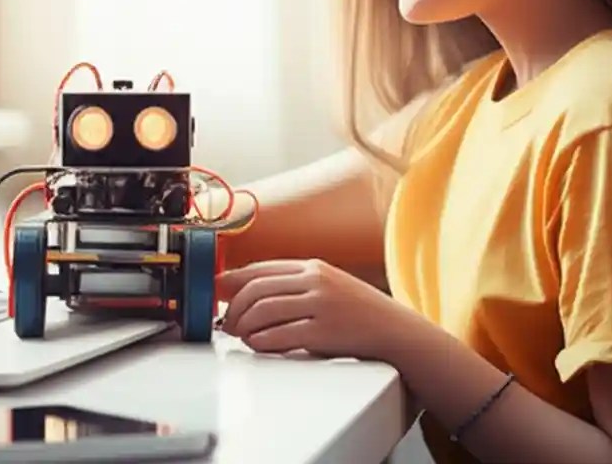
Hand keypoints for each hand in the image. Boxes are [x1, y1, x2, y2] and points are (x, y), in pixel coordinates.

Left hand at [214, 259, 416, 360]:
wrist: (396, 332)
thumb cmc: (360, 313)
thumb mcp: (329, 285)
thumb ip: (294, 285)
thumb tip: (251, 292)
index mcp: (313, 267)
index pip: (260, 269)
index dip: (232, 281)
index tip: (215, 291)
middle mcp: (315, 281)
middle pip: (256, 289)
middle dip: (234, 307)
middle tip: (226, 322)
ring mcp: (321, 305)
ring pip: (264, 310)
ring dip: (244, 325)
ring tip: (240, 335)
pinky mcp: (324, 332)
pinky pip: (281, 335)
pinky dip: (262, 341)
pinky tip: (257, 344)